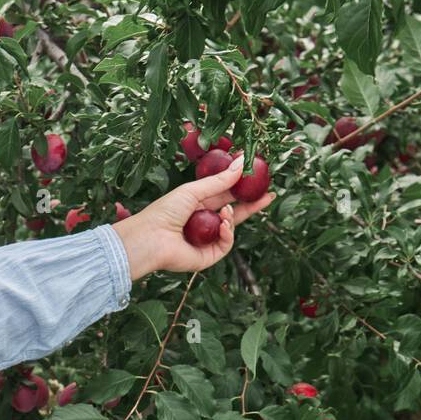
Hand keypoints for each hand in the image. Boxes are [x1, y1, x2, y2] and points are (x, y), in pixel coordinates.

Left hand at [112, 152, 273, 280]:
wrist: (151, 237)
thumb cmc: (166, 211)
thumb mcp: (194, 190)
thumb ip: (220, 180)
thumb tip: (242, 163)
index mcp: (198, 205)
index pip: (225, 196)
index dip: (242, 190)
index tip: (259, 180)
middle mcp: (204, 223)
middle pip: (234, 214)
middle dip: (252, 206)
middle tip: (269, 196)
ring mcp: (207, 241)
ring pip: (231, 229)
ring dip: (233, 218)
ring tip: (226, 212)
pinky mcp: (208, 256)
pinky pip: (226, 244)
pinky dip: (228, 234)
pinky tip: (223, 225)